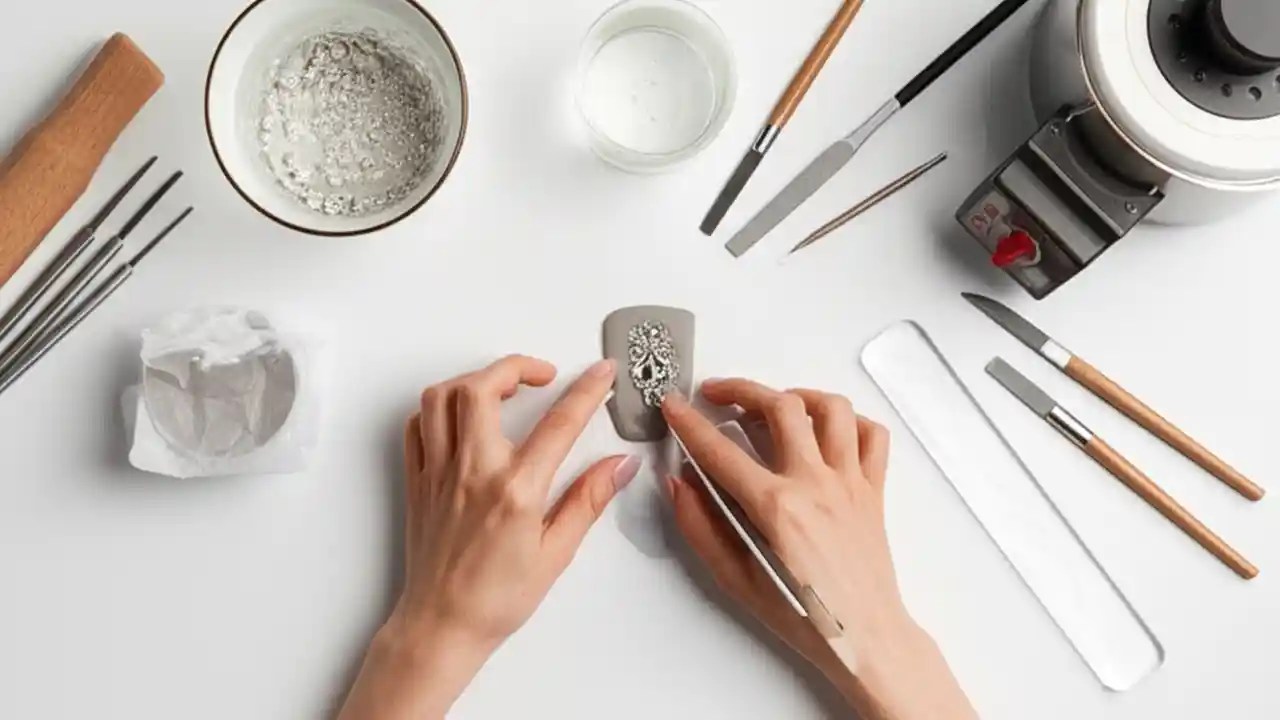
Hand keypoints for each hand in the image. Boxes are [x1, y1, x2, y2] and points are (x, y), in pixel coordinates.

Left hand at [339, 356, 640, 719]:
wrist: (443, 625)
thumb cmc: (496, 598)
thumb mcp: (556, 552)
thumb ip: (588, 500)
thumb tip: (619, 466)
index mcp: (515, 491)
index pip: (559, 423)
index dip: (586, 390)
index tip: (601, 374)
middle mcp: (472, 472)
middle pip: (483, 388)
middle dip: (516, 367)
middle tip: (542, 375)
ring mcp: (439, 472)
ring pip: (441, 397)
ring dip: (473, 380)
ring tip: (500, 388)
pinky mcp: (417, 480)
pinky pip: (417, 425)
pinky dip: (437, 408)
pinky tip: (460, 417)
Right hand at [663, 379, 975, 719]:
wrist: (865, 638)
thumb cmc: (805, 618)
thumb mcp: (735, 580)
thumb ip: (701, 527)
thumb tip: (680, 484)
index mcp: (777, 509)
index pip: (721, 450)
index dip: (690, 423)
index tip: (674, 407)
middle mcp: (816, 485)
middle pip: (780, 407)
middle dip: (741, 389)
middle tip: (718, 394)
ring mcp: (849, 483)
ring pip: (832, 408)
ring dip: (798, 396)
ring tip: (776, 403)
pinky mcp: (874, 490)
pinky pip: (872, 435)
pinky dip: (851, 422)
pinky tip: (827, 430)